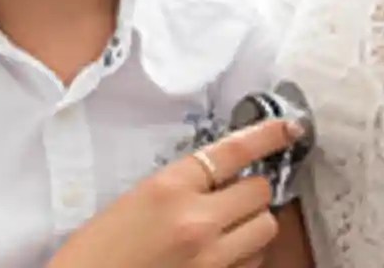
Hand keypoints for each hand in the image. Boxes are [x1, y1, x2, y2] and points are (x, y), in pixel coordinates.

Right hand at [48, 118, 304, 267]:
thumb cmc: (96, 253)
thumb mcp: (130, 203)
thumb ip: (175, 188)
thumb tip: (214, 182)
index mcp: (167, 188)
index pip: (233, 151)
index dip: (267, 135)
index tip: (287, 128)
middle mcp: (197, 221)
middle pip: (260, 191)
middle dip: (251, 190)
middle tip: (233, 195)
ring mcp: (212, 258)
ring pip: (266, 228)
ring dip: (253, 224)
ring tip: (226, 229)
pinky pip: (254, 263)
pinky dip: (246, 255)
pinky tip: (220, 255)